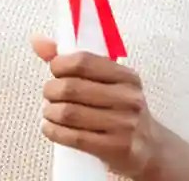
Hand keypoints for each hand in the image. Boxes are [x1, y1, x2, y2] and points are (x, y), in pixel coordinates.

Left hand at [32, 35, 162, 178]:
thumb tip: (38, 41)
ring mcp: (124, 124)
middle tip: (49, 96)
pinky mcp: (116, 147)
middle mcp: (128, 98)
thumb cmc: (121, 111)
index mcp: (126, 77)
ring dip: (50, 112)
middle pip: (71, 88)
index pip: (83, 61)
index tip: (55, 72)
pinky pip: (74, 137)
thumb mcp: (106, 83)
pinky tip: (50, 128)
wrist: (151, 148)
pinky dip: (54, 131)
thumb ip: (72, 62)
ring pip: (69, 113)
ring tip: (49, 112)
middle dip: (51, 91)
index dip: (59, 65)